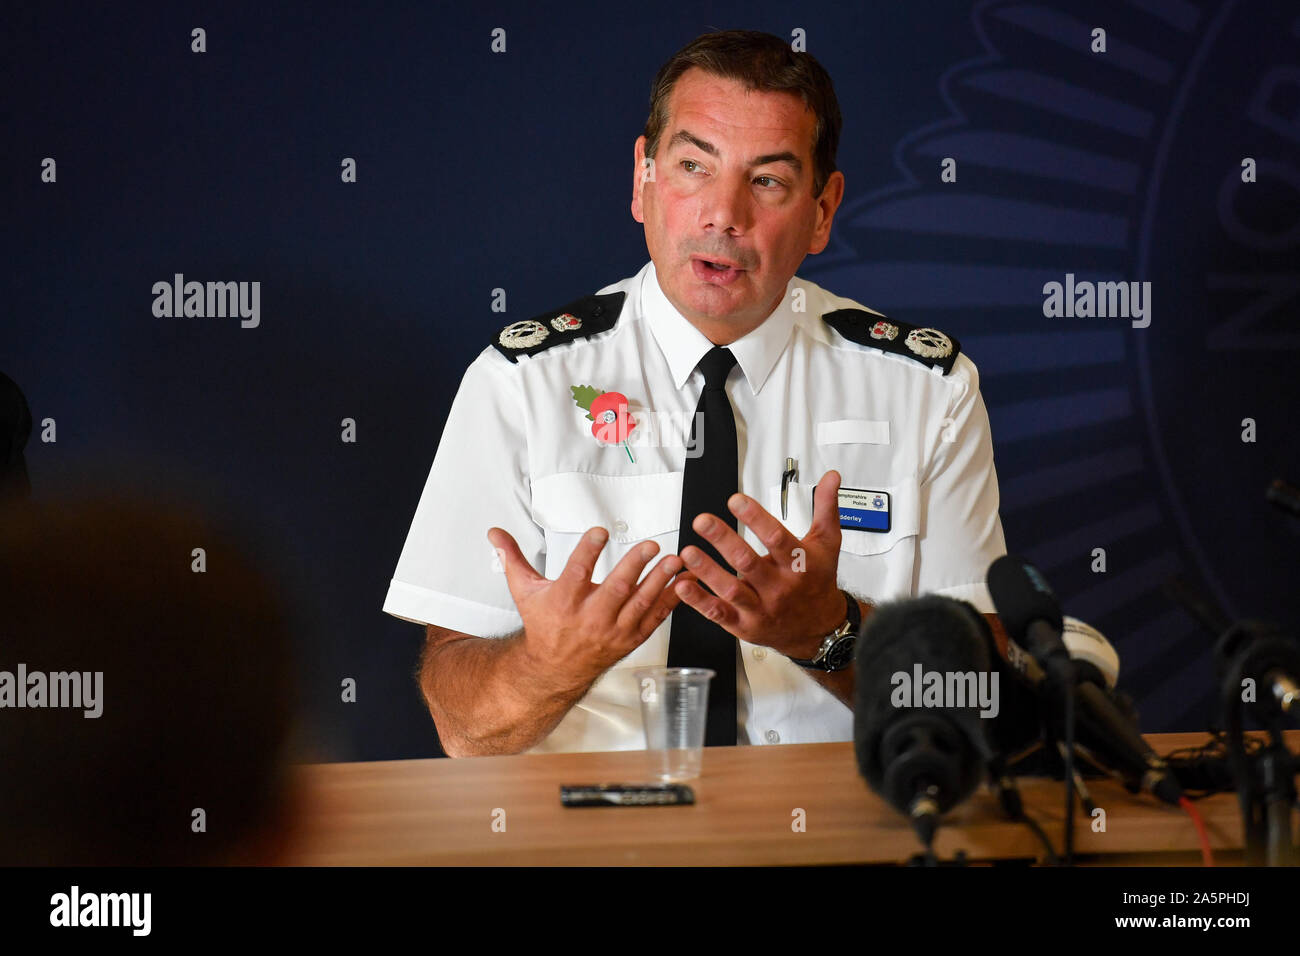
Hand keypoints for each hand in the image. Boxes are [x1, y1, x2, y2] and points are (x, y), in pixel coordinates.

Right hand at [487, 525, 683, 692]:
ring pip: (639, 604)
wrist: (555, 669)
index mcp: (564, 602)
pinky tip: (683, 582)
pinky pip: (654, 619)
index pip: (577, 573)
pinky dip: (670, 601)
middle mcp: (590, 618)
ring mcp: (613, 630)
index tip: (600, 532)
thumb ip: (512, 559)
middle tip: (650, 545)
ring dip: (659, 581)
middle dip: (634, 566)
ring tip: (674, 560)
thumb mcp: (524, 591)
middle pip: (615, 589)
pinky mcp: (630, 639)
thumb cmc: (544, 625)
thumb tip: (494, 533)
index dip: (588, 551)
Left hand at [673, 470, 846, 657]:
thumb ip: (825, 508)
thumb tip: (830, 478)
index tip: (736, 501)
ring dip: (707, 570)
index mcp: (799, 564)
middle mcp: (779, 586)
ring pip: (731, 589)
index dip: (756, 519)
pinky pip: (719, 613)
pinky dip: (699, 601)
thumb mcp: (827, 543)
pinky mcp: (745, 624)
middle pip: (748, 562)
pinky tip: (683, 585)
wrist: (819, 628)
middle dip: (723, 540)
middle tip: (702, 521)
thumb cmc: (818, 581)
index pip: (777, 539)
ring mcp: (761, 607)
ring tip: (688, 551)